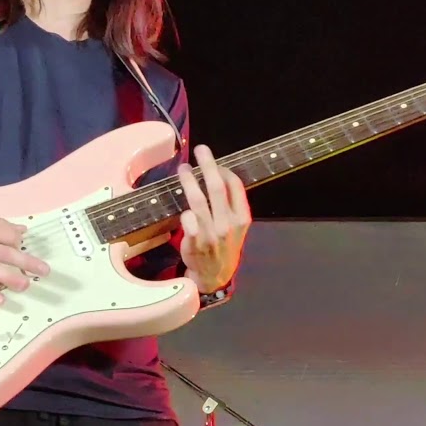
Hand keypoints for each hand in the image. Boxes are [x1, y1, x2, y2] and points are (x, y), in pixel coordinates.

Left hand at [177, 145, 250, 292]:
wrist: (215, 275)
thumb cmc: (224, 246)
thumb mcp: (237, 227)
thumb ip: (231, 204)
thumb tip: (218, 175)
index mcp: (242, 217)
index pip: (234, 185)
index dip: (223, 169)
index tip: (215, 162)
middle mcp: (228, 224)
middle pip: (216, 187)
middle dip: (207, 165)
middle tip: (200, 149)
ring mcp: (212, 234)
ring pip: (198, 200)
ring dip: (189, 181)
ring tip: (183, 168)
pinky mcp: (195, 243)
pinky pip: (189, 222)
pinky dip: (186, 214)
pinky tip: (183, 207)